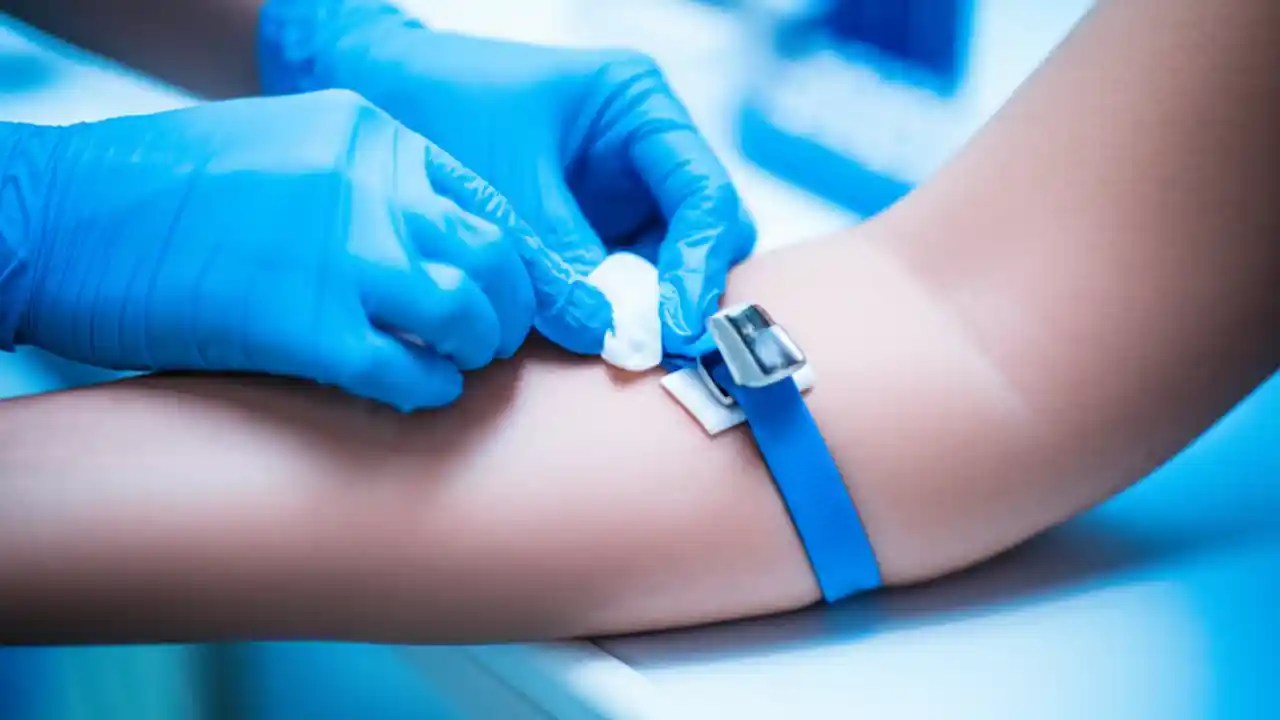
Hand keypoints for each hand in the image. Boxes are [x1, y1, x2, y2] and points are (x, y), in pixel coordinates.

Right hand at [0, 91, 546, 409]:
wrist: (55, 215)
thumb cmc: (162, 192)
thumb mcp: (287, 151)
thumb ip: (368, 187)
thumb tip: (440, 249)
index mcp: (367, 135)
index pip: (490, 202)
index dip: (531, 264)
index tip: (548, 303)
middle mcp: (366, 184)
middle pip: (494, 256)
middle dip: (510, 309)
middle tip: (490, 339)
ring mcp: (338, 252)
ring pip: (466, 311)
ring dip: (476, 350)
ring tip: (456, 363)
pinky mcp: (301, 324)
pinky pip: (408, 370)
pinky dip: (429, 389)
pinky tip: (419, 389)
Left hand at [260, 0, 756, 354]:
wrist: (379, 93)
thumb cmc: (443, 103)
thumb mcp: (509, 181)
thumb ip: (562, 256)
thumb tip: (608, 334)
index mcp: (640, 109)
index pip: (704, 193)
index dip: (698, 263)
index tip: (674, 324)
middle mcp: (644, 153)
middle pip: (705, 233)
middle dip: (687, 289)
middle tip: (657, 346)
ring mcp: (621, 195)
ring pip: (669, 265)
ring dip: (651, 307)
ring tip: (622, 349)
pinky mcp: (592, 232)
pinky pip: (622, 280)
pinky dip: (615, 311)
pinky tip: (595, 338)